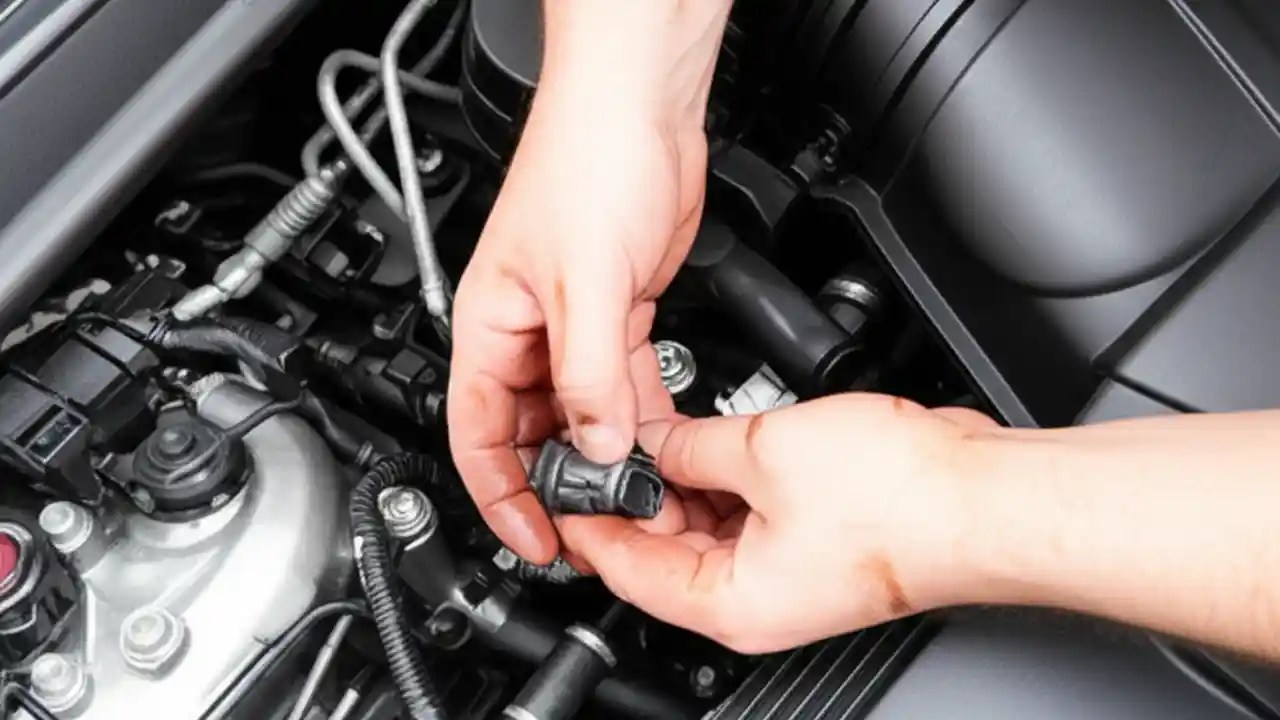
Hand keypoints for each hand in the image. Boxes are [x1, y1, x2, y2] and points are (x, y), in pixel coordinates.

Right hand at [449, 1, 734, 562]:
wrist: (638, 109)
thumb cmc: (586, 163)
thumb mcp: (585, 283)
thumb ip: (589, 373)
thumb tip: (597, 444)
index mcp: (490, 328)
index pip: (477, 436)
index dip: (502, 496)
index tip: (536, 539)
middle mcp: (526, 333)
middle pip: (533, 433)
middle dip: (565, 480)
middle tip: (605, 519)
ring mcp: (572, 325)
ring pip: (582, 413)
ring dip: (609, 453)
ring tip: (642, 491)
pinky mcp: (617, 312)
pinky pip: (622, 383)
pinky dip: (638, 416)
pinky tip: (660, 441)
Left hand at [559, 395, 998, 653]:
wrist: (981, 495)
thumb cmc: (900, 501)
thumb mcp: (764, 451)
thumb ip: (694, 446)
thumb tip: (658, 442)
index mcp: (728, 602)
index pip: (626, 569)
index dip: (588, 522)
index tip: (564, 486)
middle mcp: (753, 600)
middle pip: (661, 551)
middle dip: (635, 495)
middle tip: (607, 449)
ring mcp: (785, 572)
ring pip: (705, 527)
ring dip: (682, 481)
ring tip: (660, 433)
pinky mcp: (813, 542)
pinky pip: (747, 513)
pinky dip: (726, 478)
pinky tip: (716, 439)